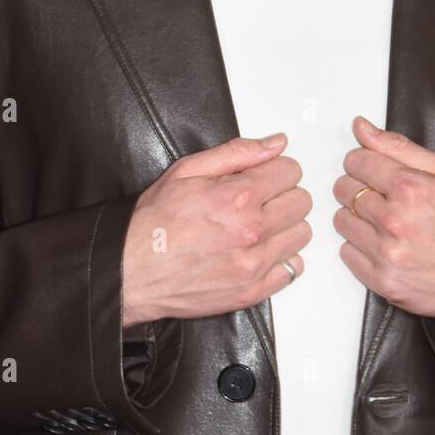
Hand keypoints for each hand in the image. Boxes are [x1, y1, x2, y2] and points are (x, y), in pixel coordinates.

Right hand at [122, 134, 311, 326]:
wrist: (132, 270)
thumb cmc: (155, 221)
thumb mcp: (187, 169)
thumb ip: (238, 152)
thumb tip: (276, 142)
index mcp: (238, 196)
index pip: (291, 171)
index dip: (277, 169)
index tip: (263, 176)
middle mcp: (252, 231)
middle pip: (302, 202)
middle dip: (283, 195)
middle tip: (259, 200)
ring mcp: (254, 265)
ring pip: (301, 234)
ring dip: (285, 226)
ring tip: (258, 226)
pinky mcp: (252, 292)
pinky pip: (292, 269)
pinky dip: (281, 259)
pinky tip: (258, 252)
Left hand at [332, 117, 434, 328]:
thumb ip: (399, 146)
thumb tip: (362, 127)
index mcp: (410, 188)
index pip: (356, 161)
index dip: (362, 162)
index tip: (371, 169)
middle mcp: (395, 221)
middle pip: (344, 189)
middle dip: (357, 186)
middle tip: (379, 195)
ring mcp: (387, 254)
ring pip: (342, 220)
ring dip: (358, 217)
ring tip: (383, 221)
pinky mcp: (382, 281)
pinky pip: (347, 253)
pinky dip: (360, 246)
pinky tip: (384, 243)